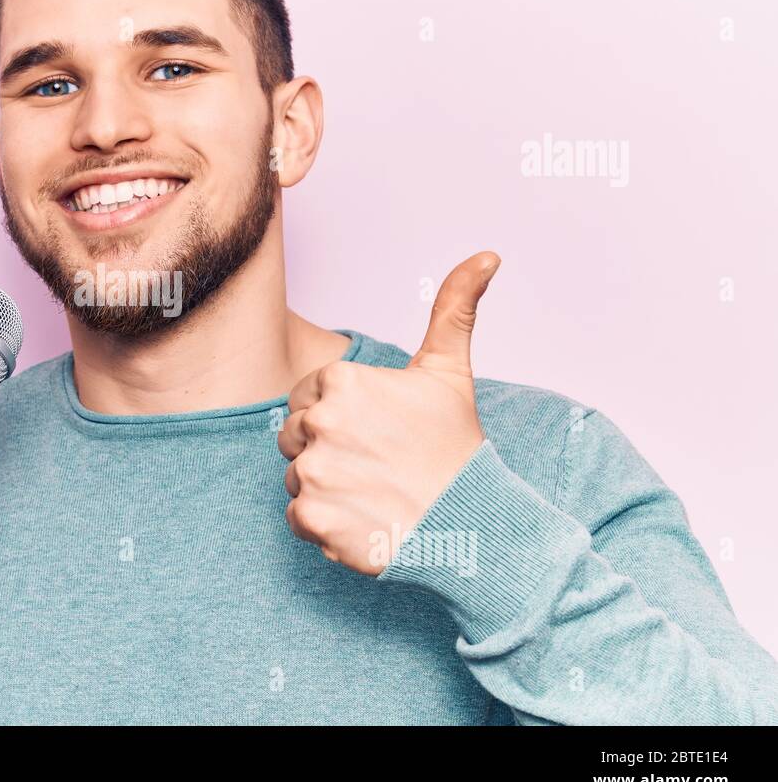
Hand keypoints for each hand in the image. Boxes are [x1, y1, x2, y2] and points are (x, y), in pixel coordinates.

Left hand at [277, 251, 500, 574]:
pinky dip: (324, 524)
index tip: (378, 434)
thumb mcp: (450, 372)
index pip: (306, 398)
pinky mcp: (312, 517)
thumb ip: (453, 308)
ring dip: (326, 489)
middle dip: (327, 451)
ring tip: (373, 492)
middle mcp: (320, 420)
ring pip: (295, 476)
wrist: (472, 526)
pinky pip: (296, 517)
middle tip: (377, 464)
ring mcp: (314, 470)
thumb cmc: (455, 448)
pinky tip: (363, 519)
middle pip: (294, 436)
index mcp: (341, 380)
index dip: (341, 418)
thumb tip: (487, 256)